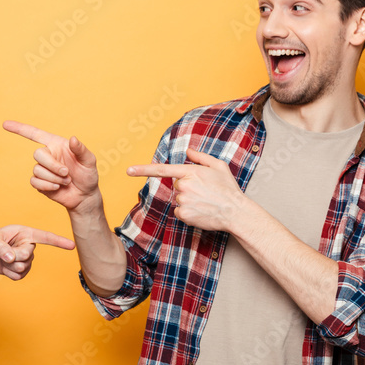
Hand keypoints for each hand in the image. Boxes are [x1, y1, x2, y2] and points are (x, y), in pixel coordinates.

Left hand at [0, 224, 74, 280]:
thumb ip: (2, 248)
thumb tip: (11, 258)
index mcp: (26, 233)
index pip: (45, 237)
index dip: (58, 241)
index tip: (72, 245)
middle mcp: (28, 245)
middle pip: (27, 256)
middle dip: (14, 256)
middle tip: (3, 252)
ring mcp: (26, 259)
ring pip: (22, 268)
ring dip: (9, 266)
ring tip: (2, 259)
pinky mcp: (21, 270)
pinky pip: (19, 276)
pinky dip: (8, 274)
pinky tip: (4, 267)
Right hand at [3, 120, 99, 212]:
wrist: (84, 196)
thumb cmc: (88, 175)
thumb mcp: (90, 161)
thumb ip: (81, 149)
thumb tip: (73, 138)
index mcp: (56, 145)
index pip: (35, 134)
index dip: (20, 129)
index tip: (5, 124)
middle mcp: (48, 155)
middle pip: (37, 154)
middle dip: (52, 165)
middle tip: (67, 173)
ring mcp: (42, 169)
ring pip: (37, 170)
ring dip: (54, 178)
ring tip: (66, 181)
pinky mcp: (39, 183)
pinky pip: (35, 182)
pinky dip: (47, 186)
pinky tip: (57, 188)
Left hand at [127, 148, 243, 231]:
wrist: (235, 212)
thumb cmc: (228, 189)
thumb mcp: (218, 166)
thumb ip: (200, 157)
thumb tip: (187, 150)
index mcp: (190, 172)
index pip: (162, 169)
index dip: (142, 170)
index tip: (128, 170)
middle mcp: (184, 186)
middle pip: (175, 185)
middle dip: (186, 187)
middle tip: (204, 191)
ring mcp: (183, 201)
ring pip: (178, 199)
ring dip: (188, 200)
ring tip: (205, 201)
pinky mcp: (183, 215)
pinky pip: (179, 211)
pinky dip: (187, 212)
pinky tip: (201, 210)